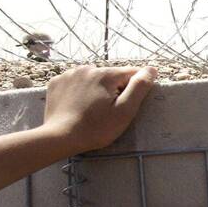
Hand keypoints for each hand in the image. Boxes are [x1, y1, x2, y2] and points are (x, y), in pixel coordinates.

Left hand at [41, 66, 157, 154]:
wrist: (59, 138)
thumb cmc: (96, 128)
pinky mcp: (56, 82)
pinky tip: (78, 105)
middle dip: (114, 90)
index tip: (126, 106)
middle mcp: (87, 68)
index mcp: (105, 74)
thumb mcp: (124, 111)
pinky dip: (80, 91)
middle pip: (111, 76)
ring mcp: (69, 74)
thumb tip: (151, 70)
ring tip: (92, 109)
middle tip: (108, 111)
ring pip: (93, 78)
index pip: (131, 73)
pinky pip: (76, 82)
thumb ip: (139, 88)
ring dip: (97, 89)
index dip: (134, 89)